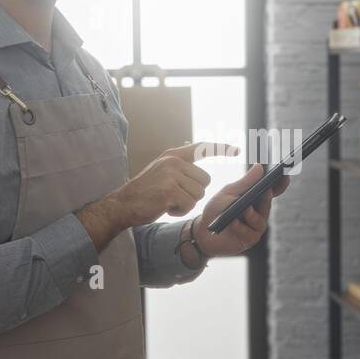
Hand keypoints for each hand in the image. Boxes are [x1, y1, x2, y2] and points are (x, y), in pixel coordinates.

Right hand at [78, 142, 237, 250]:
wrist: (122, 204)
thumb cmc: (144, 192)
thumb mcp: (161, 170)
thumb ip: (178, 164)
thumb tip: (195, 148)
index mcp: (173, 155)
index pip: (202, 148)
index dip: (221, 148)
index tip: (236, 149)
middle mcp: (173, 162)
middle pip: (204, 181)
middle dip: (194, 193)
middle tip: (174, 196)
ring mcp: (171, 175)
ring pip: (198, 194)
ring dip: (186, 203)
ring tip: (167, 201)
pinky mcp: (169, 190)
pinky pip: (189, 204)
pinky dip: (179, 211)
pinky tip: (165, 208)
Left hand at [191, 164, 289, 257]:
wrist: (203, 232)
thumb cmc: (217, 210)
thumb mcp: (229, 192)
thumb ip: (245, 182)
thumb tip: (260, 167)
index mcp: (255, 199)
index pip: (272, 191)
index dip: (280, 185)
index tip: (285, 176)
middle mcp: (259, 213)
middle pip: (267, 205)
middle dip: (266, 199)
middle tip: (266, 191)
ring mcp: (255, 227)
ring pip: (259, 220)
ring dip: (250, 215)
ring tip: (243, 210)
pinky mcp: (250, 239)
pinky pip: (249, 232)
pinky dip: (239, 227)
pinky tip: (232, 223)